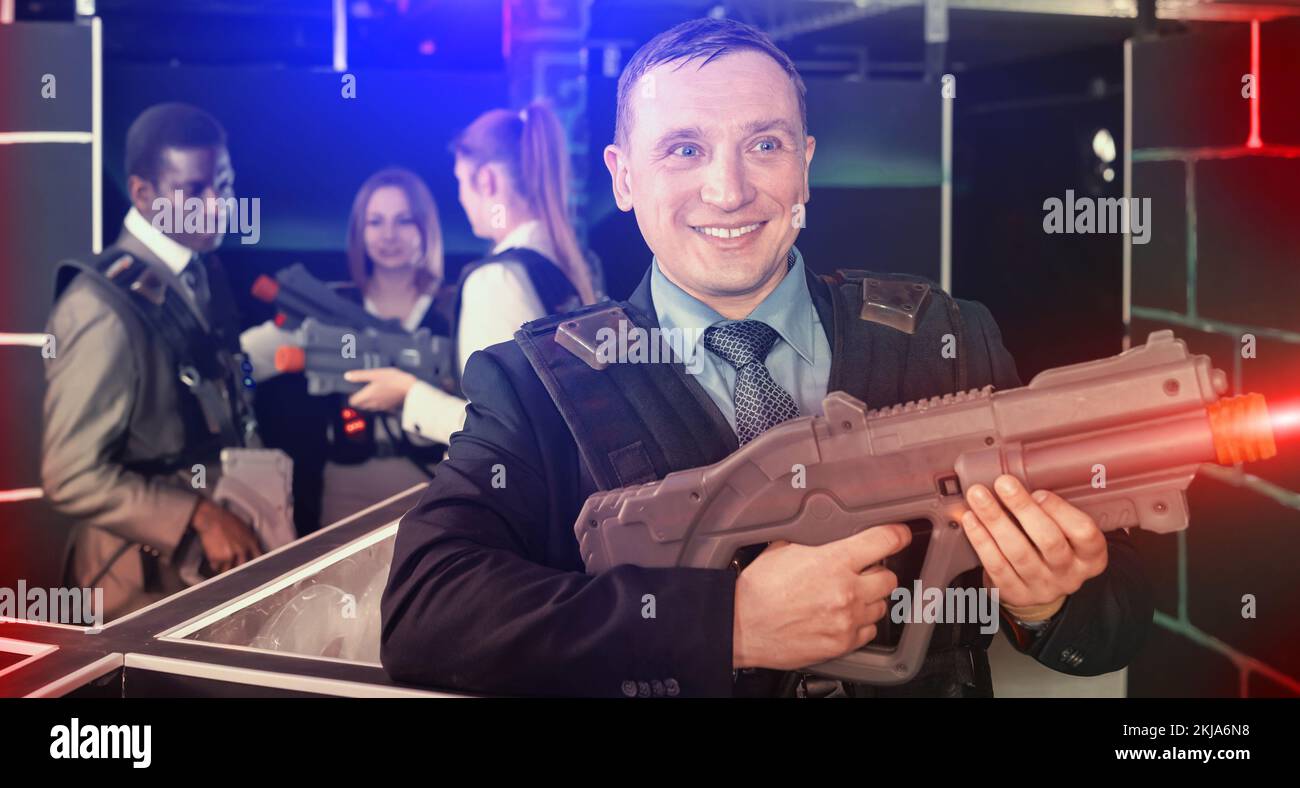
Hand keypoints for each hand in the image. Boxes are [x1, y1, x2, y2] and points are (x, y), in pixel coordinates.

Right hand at [189, 498, 261, 573]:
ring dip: (224, 567)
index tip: (252, 568)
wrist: (212, 517)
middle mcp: (242, 550)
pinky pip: (215, 566)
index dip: (256, 564)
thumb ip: (249, 541)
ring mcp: (229, 555)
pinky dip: (214, 563)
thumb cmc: (226, 520)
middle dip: (236, 569)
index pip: (258, 558)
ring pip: (227, 569)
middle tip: (232, 569)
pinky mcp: (217, 557)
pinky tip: (213, 555)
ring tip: (221, 562)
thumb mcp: (244, 528)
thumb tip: (251, 551)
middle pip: (241, 567)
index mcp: (251, 542)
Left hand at [345, 367, 415, 411]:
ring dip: (369, 403)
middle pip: (361, 405)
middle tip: (361, 393)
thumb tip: (347, 376)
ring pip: (371, 407)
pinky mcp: (390, 407)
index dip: (351, 397)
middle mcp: (374, 403)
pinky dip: (380, 404)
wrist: (410, 388)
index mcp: (368, 395)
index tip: (353, 392)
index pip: (353, 401)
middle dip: (359, 401)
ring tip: (372, 395)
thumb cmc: (394, 380)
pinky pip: (382, 408)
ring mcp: (382, 406)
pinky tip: (384, 397)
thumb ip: (360, 376)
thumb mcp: (375, 374)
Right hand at [732, 524, 909, 669]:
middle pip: (889, 577)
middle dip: (878, 572)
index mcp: (834, 561)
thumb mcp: (784, 548)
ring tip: (847, 597)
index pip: (885, 540)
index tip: (900, 535)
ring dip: (870, 599)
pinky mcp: (843, 644)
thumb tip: (830, 536)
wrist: (740, 626)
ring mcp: (847, 620)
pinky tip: (843, 617)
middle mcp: (847, 591)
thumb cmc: (757, 589)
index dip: (897, 535)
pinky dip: (860, 624)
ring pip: (882, 606)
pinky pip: (869, 631)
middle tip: (862, 572)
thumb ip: (815, 541)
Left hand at [961, 474, 1107, 619]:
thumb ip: (1052, 511)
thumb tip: (1019, 481)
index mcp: (1090, 556)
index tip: (1038, 491)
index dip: (1061, 511)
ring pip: (1018, 552)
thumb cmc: (1052, 548)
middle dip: (1023, 508)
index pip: (1085, 533)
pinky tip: (971, 520)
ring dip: (995, 519)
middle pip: (1049, 541)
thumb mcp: (1065, 533)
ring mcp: (1043, 587)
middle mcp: (1070, 573)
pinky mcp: (1016, 593)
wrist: (1038, 589)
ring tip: (978, 495)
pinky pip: (996, 565)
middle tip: (1003, 483)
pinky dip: (981, 540)